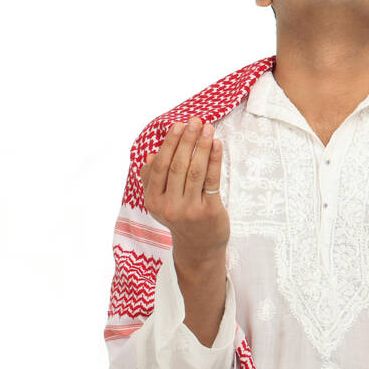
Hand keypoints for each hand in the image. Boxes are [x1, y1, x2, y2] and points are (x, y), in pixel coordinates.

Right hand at [139, 115, 229, 266]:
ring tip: (208, 128)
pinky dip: (214, 160)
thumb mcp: (160, 202)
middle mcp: (169, 206)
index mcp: (153, 201)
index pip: (160, 166)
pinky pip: (212, 180)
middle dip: (186, 140)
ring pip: (195, 171)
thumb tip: (150, 155)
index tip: (178, 125)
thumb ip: (152, 180)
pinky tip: (217, 145)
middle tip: (195, 121)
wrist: (199, 247)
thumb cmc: (180, 217)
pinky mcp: (209, 211)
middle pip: (177, 166)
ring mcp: (189, 209)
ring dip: (202, 146)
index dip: (169, 144)